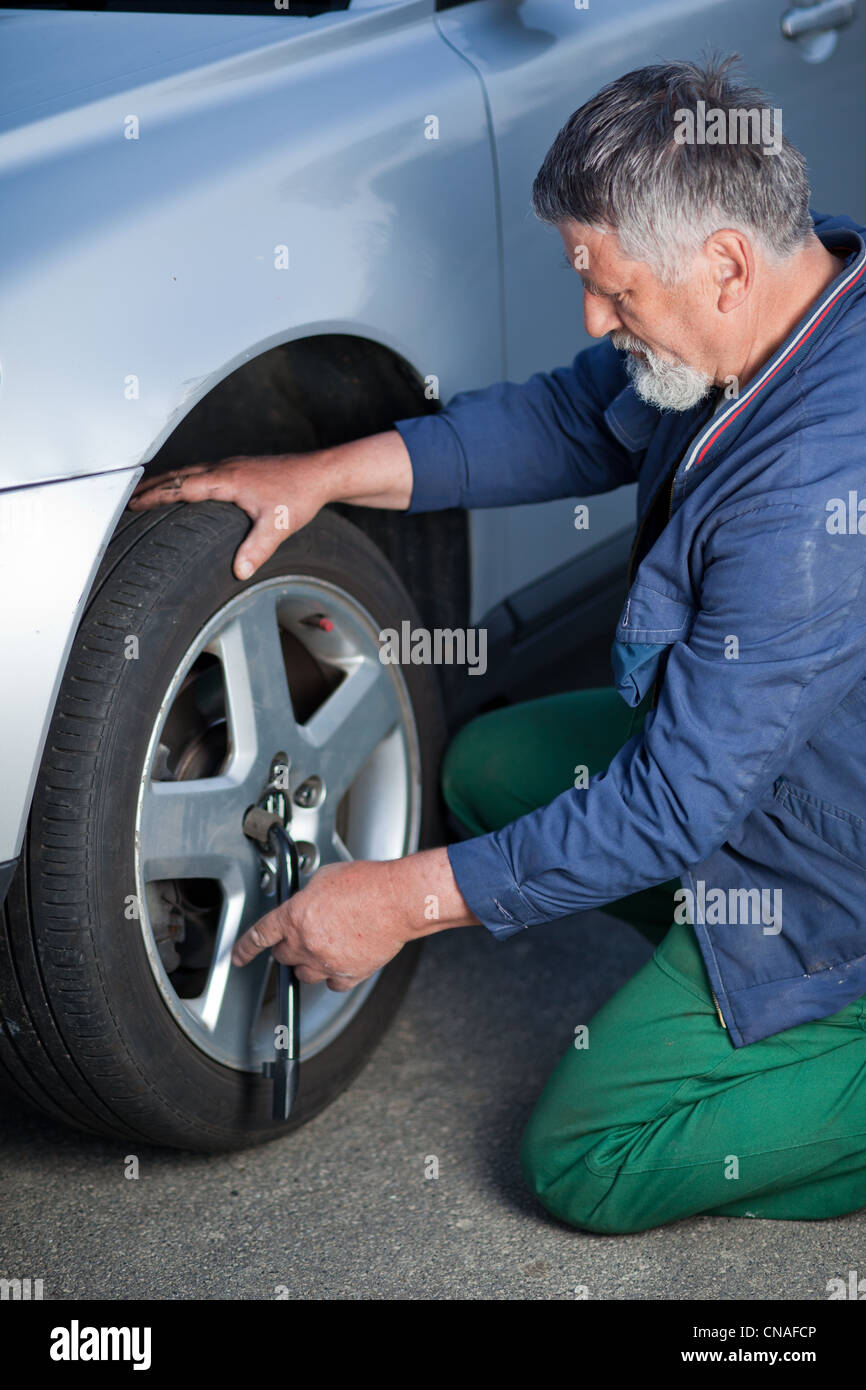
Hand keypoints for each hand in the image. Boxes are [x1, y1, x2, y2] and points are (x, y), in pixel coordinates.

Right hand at [128, 452, 330, 579]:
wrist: (320, 474)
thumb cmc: (299, 496)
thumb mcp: (278, 526)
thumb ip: (257, 549)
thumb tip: (238, 572)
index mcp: (227, 480)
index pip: (182, 487)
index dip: (155, 495)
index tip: (132, 503)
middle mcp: (224, 469)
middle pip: (178, 475)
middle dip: (150, 486)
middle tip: (125, 498)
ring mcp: (231, 467)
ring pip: (189, 472)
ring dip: (166, 481)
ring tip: (145, 493)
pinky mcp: (239, 469)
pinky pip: (202, 472)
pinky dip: (184, 480)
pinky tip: (184, 490)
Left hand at [231, 860, 410, 991]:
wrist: (398, 900)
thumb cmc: (368, 884)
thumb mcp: (325, 878)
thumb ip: (306, 897)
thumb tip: (303, 905)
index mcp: (294, 916)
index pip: (258, 936)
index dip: (244, 949)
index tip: (239, 956)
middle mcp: (306, 943)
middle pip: (282, 956)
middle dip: (288, 946)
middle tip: (304, 936)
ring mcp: (327, 962)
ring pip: (304, 974)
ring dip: (308, 962)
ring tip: (326, 945)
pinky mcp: (349, 974)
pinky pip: (331, 984)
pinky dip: (333, 976)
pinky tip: (341, 960)